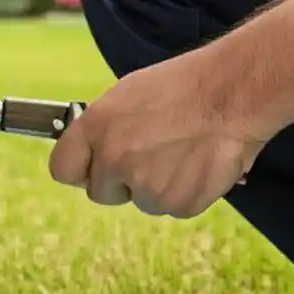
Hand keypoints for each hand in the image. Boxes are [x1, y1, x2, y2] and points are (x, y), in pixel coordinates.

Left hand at [48, 52, 272, 217]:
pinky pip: (173, 207)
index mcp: (95, 128)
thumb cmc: (181, 86)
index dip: (79, 170)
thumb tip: (94, 151)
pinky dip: (184, 192)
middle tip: (147, 157)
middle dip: (119, 181)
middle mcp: (114, 160)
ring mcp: (146, 186)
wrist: (230, 95)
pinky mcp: (178, 203)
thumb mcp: (125, 95)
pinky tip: (196, 164)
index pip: (62, 169)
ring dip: (155, 186)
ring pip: (141, 201)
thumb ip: (102, 129)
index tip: (90, 167)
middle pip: (101, 193)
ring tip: (178, 153)